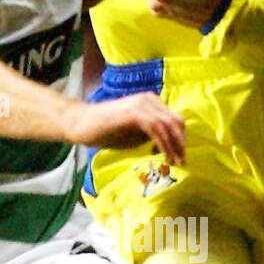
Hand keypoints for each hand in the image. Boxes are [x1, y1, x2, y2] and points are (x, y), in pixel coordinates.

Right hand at [65, 92, 186, 163]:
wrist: (82, 124)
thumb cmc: (106, 130)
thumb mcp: (135, 133)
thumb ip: (151, 136)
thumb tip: (166, 147)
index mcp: (151, 103)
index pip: (175, 119)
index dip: (180, 138)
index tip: (179, 156)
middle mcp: (150, 100)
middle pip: (177, 121)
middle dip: (181, 143)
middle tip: (181, 161)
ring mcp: (142, 105)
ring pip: (169, 125)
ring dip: (175, 146)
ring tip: (175, 163)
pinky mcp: (135, 113)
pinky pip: (157, 129)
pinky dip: (164, 144)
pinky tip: (163, 156)